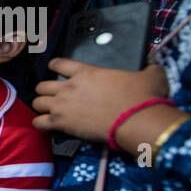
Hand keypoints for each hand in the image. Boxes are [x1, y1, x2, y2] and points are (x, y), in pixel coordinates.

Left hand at [31, 59, 168, 141]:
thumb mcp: (149, 76)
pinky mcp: (61, 123)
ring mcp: (62, 105)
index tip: (53, 67)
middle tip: (51, 96)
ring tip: (46, 110)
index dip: (54, 65)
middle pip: (43, 85)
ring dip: (41, 106)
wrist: (136, 119)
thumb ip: (147, 70)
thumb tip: (153, 69)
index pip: (60, 64)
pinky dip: (40, 124)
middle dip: (45, 90)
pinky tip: (45, 126)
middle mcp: (70, 87)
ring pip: (37, 103)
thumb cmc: (143, 96)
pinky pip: (38, 123)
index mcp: (86, 72)